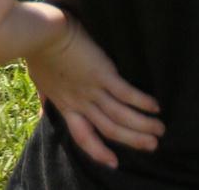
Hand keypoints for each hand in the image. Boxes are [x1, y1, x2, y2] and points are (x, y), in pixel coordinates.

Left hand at [24, 12, 162, 168]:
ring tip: (160, 130)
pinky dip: (141, 102)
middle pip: (109, 129)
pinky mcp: (102, 73)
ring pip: (121, 116)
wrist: (40, 35)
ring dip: (142, 125)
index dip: (99, 152)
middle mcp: (81, 103)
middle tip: (152, 146)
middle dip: (132, 140)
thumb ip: (46, 98)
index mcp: (67, 106)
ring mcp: (92, 90)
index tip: (113, 163)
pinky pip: (126, 93)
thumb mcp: (40, 81)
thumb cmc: (38, 52)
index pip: (84, 137)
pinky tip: (155, 107)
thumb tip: (42, 110)